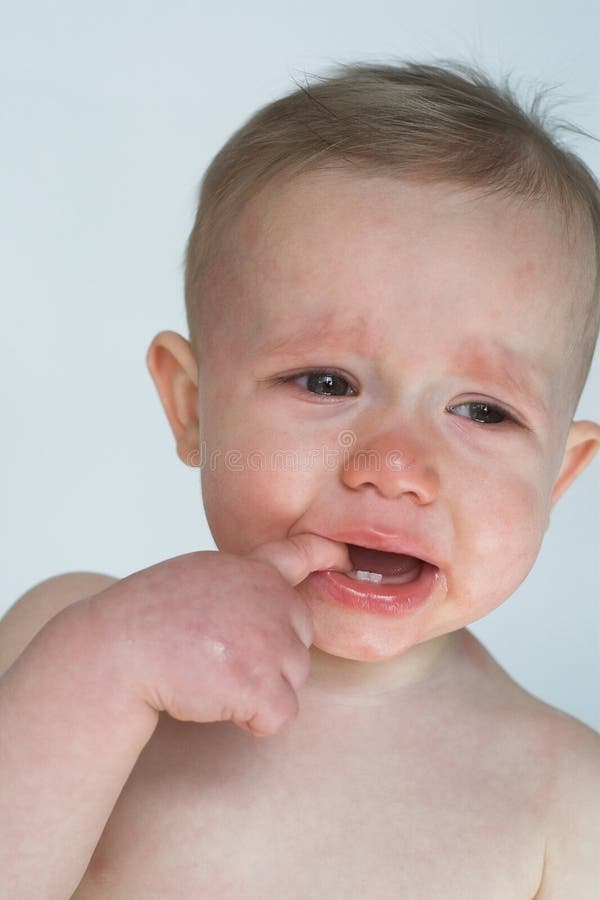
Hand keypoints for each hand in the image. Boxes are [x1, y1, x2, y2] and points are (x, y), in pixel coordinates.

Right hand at [86, 535, 349, 736]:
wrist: (115, 649)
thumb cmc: (146, 619)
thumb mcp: (197, 577)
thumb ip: (239, 584)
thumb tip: (272, 602)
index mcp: (249, 569)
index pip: (300, 552)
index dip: (326, 555)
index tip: (343, 557)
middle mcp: (268, 596)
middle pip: (299, 641)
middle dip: (268, 658)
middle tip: (215, 657)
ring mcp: (267, 637)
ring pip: (291, 681)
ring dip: (256, 689)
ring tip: (207, 674)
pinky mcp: (259, 680)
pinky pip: (280, 715)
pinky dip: (253, 720)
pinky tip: (214, 700)